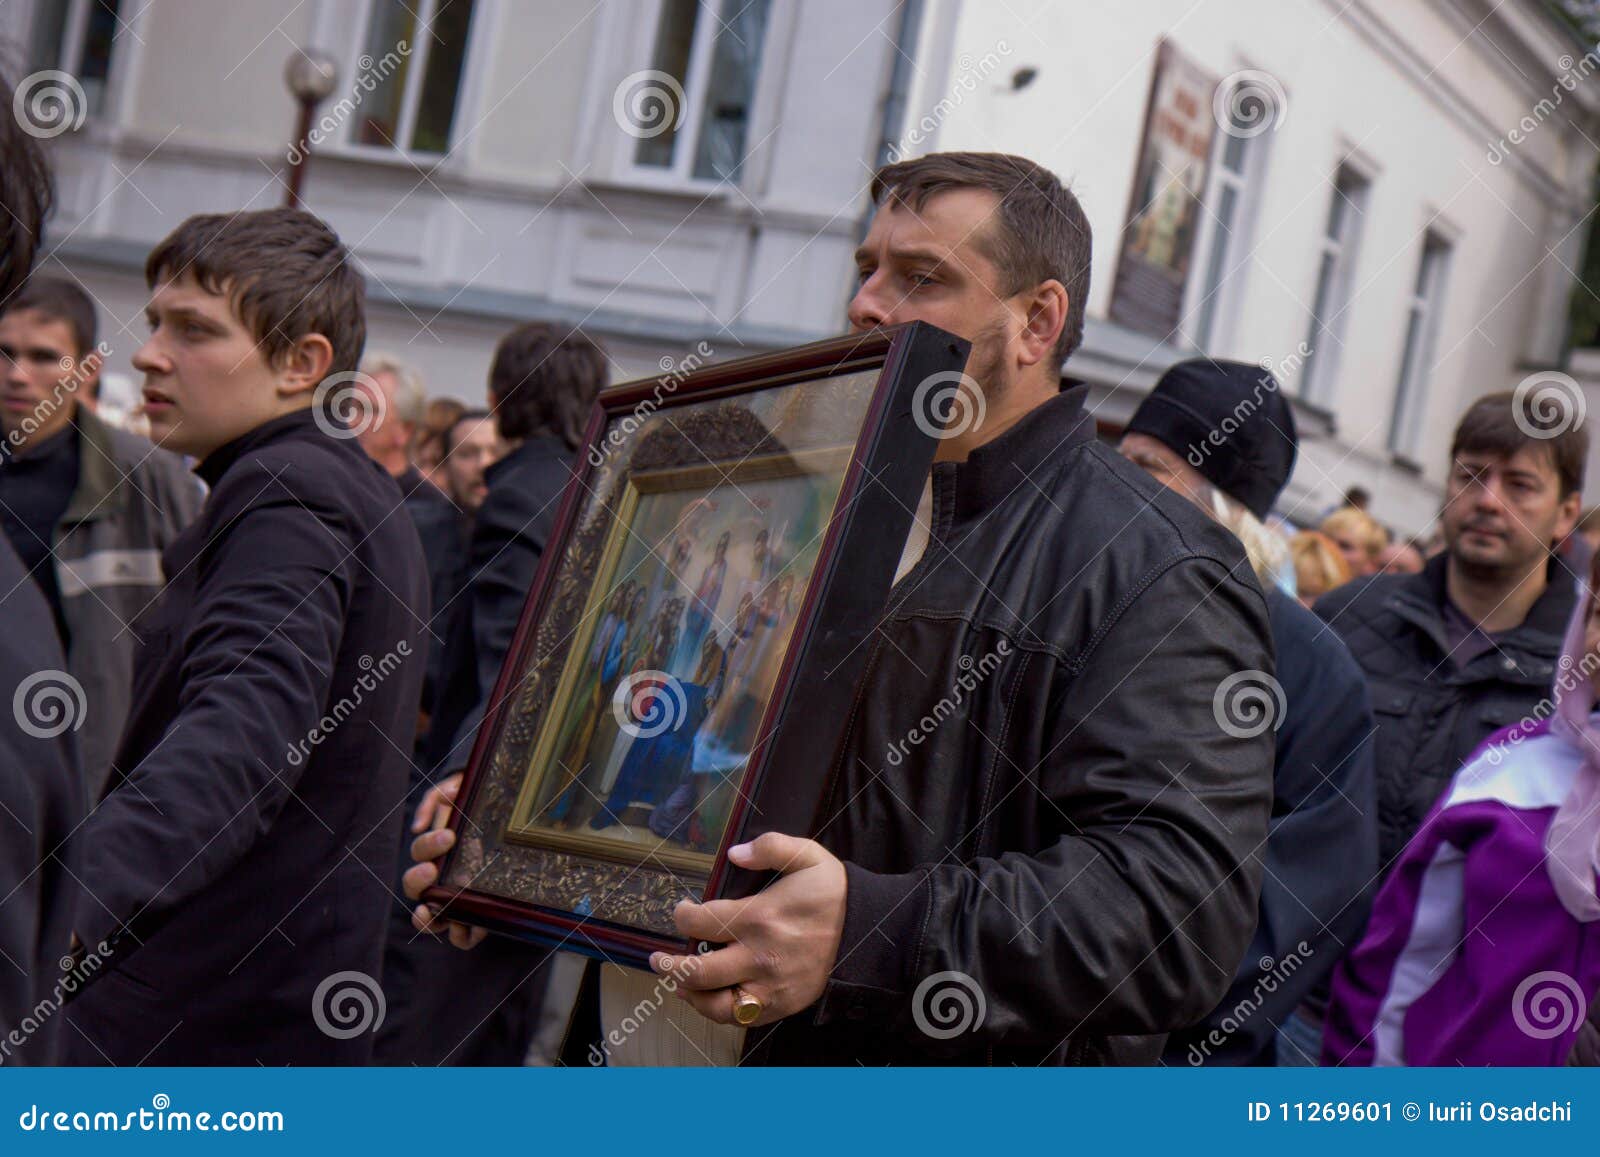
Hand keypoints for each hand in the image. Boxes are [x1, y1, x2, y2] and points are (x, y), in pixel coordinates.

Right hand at [402, 773, 486, 949]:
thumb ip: (438, 798)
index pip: (420, 852)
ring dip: (427, 920)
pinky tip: (470, 927)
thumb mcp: (457, 791)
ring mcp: (457, 897)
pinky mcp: (478, 912)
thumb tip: (419, 824)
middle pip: (415, 888)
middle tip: (431, 869)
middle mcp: (440, 878)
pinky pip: (464, 934)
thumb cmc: (476, 806)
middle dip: (417, 881)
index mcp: (435, 852)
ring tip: (429, 913)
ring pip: (432, 918)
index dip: (429, 846)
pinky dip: (463, 935)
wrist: (508, 815)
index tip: (448, 835)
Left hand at [649, 832, 845, 1026]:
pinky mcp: (781, 1004)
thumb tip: (733, 853)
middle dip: (670, 964)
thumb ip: (770, 847)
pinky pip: (741, 1017)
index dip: (682, 916)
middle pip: (698, 970)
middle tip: (658, 958)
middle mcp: (759, 956)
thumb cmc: (832, 892)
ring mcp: (770, 985)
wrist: (867, 930)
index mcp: (759, 917)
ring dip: (690, 994)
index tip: (681, 910)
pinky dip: (719, 1011)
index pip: (702, 922)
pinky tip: (709, 999)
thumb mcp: (807, 855)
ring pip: (715, 1003)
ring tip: (678, 983)